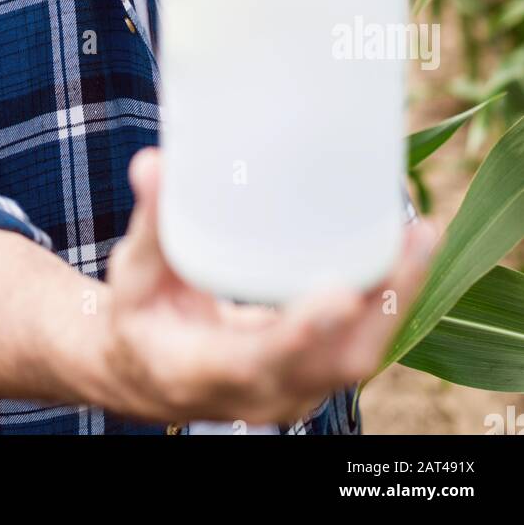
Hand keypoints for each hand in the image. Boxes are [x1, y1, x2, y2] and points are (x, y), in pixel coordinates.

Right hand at [99, 148, 436, 425]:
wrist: (150, 372)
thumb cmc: (141, 318)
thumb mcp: (134, 276)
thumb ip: (151, 223)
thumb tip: (153, 164)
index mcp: (205, 370)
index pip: (261, 360)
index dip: (303, 331)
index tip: (340, 292)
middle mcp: (262, 392)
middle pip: (336, 361)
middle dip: (380, 303)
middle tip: (410, 239)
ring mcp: (296, 389)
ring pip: (359, 353)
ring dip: (396, 296)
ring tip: (420, 235)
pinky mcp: (317, 373)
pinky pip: (362, 342)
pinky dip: (388, 299)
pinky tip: (407, 249)